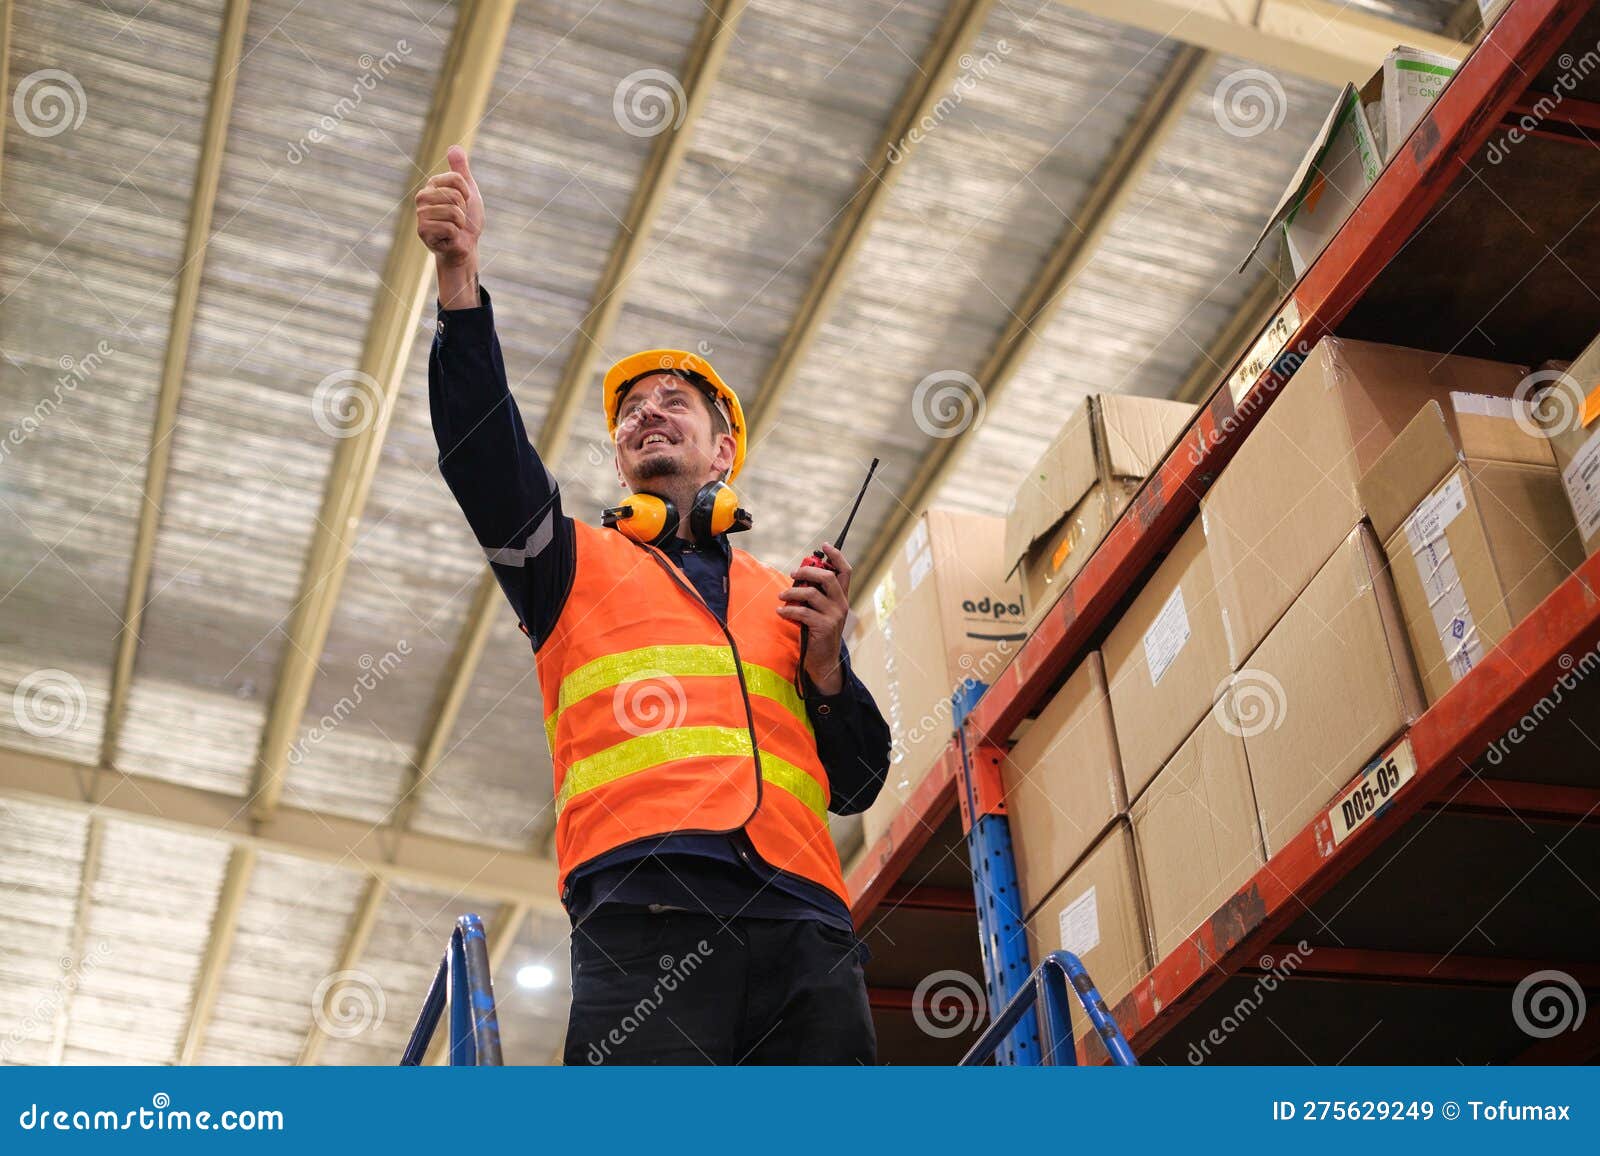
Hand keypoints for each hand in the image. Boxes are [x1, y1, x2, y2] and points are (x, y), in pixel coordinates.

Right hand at [416, 144, 483, 308]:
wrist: (466, 246)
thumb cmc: (467, 220)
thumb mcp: (468, 191)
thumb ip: (460, 170)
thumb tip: (454, 147)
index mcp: (432, 186)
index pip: (457, 179)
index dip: (467, 193)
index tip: (464, 203)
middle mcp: (422, 197)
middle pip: (454, 195)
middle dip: (464, 210)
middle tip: (459, 219)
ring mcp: (421, 214)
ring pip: (453, 212)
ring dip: (460, 223)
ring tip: (455, 228)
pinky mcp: (423, 231)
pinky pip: (450, 227)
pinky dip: (456, 235)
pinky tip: (449, 237)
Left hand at [778, 543, 851, 695]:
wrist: (823, 661)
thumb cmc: (817, 633)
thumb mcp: (820, 611)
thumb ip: (814, 595)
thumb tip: (799, 576)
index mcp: (841, 597)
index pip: (845, 571)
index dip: (836, 556)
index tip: (825, 545)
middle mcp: (841, 604)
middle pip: (827, 578)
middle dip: (808, 572)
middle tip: (793, 574)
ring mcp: (834, 616)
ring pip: (812, 593)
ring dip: (793, 592)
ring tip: (781, 597)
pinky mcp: (824, 627)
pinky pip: (803, 612)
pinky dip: (789, 610)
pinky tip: (781, 612)